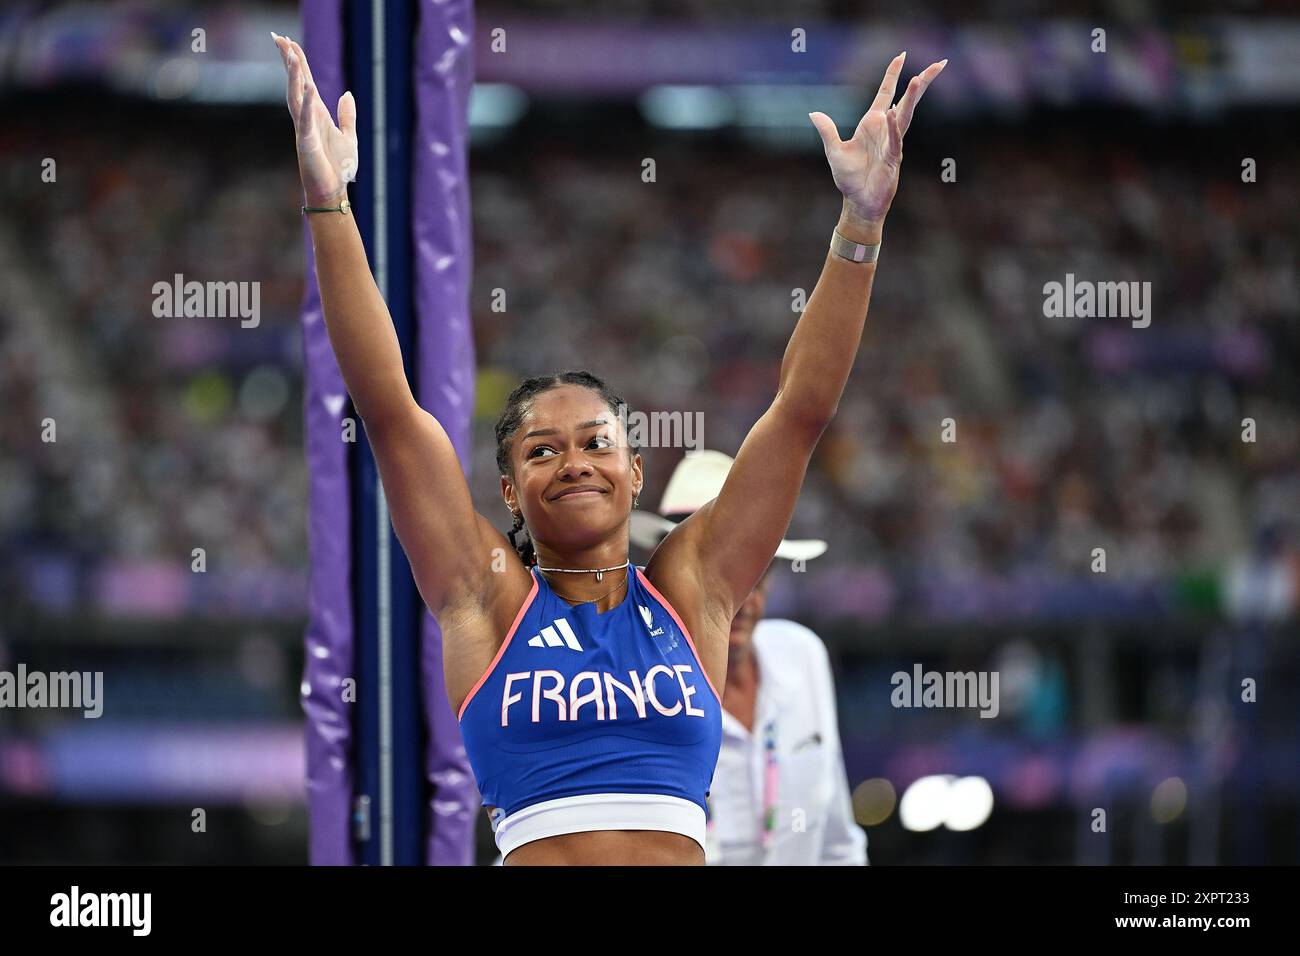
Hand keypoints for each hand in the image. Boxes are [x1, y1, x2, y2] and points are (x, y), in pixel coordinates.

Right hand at [272, 32, 357, 205]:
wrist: (333, 191)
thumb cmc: (339, 167)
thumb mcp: (349, 136)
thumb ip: (347, 115)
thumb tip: (347, 93)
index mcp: (316, 114)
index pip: (305, 81)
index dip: (297, 61)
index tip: (288, 41)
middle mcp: (307, 117)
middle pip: (295, 83)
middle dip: (288, 61)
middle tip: (278, 37)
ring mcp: (303, 129)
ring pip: (295, 96)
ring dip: (294, 76)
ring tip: (291, 54)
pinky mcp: (306, 142)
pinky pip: (306, 119)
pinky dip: (307, 102)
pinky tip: (308, 86)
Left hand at [809, 53, 945, 226]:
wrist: (858, 203)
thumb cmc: (850, 179)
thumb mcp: (834, 151)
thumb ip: (827, 131)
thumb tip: (813, 113)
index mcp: (873, 124)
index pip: (886, 93)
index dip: (892, 75)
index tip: (902, 56)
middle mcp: (886, 130)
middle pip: (907, 100)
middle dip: (922, 81)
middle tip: (940, 63)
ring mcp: (892, 144)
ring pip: (905, 116)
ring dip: (912, 98)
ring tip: (918, 79)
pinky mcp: (892, 159)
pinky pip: (894, 141)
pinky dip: (893, 129)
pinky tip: (893, 115)